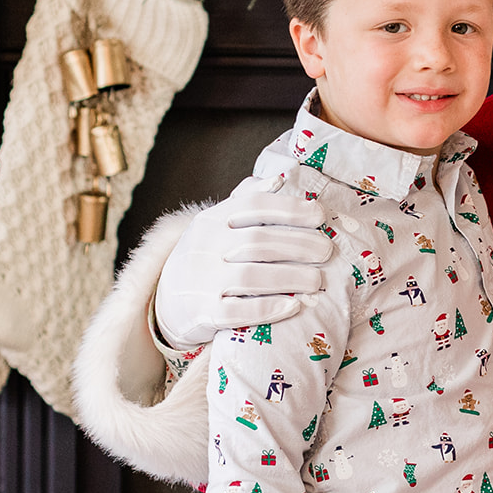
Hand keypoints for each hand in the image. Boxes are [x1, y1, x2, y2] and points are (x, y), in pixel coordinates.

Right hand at [154, 178, 336, 347]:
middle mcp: (205, 247)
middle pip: (259, 241)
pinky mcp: (204, 313)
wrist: (166, 299)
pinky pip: (239, 311)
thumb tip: (280, 179)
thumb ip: (246, 201)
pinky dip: (269, 308)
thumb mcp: (217, 224)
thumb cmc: (206, 256)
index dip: (291, 209)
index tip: (319, 216)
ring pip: (251, 277)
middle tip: (326, 250)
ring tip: (317, 280)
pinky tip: (294, 305)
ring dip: (291, 278)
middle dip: (300, 245)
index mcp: (211, 220)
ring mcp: (203, 281)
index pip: (255, 205)